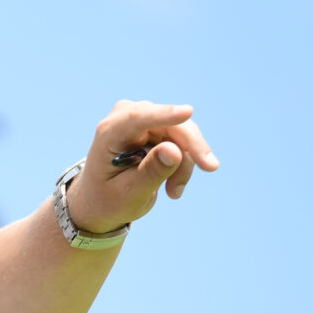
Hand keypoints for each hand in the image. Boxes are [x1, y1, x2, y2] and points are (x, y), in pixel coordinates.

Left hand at [62, 100, 220, 234]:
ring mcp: (143, 120)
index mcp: (109, 134)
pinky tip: (172, 186)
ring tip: (173, 192)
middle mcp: (126, 118)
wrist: (101, 200)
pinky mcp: (157, 126)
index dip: (164, 115)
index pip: (137, 118)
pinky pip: (183, 141)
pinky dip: (182, 164)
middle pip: (170, 124)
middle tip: (210, 167)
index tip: (187, 112)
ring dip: (183, 166)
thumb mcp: (129, 194)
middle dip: (192, 148)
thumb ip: (151, 172)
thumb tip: (174, 150)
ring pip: (182, 135)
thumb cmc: (108, 199)